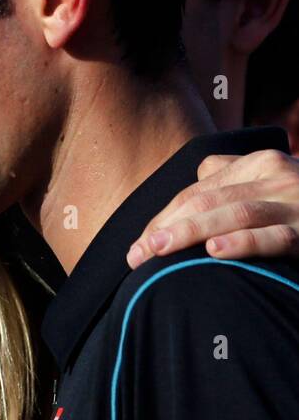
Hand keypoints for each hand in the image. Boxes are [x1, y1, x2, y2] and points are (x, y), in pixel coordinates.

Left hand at [127, 150, 298, 268]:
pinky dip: (242, 243)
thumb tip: (200, 172)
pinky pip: (273, 237)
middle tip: (136, 255)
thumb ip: (237, 176)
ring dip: (190, 235)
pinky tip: (214, 252)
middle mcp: (275, 175)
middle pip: (207, 201)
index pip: (197, 191)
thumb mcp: (273, 182)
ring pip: (234, 214)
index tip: (136, 247)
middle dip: (166, 228)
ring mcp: (294, 202)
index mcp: (259, 164)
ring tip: (158, 252)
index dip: (163, 218)